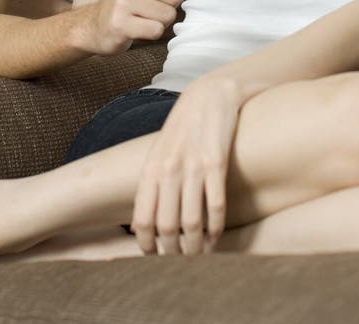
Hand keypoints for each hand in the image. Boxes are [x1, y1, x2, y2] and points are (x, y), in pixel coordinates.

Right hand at [74, 0, 201, 54]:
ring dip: (159, 22)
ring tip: (140, 19)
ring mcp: (122, 0)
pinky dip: (150, 34)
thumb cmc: (130, 1)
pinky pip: (156, 30)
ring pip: (168, 15)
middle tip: (147, 9)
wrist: (95, 25)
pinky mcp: (119, 23)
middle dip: (168, 8)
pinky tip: (135, 29)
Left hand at [131, 74, 240, 255]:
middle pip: (166, 226)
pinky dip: (215, 230)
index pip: (142, 218)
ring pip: (191, 222)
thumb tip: (143, 221)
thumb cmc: (184, 126)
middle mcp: (169, 169)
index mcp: (151, 168)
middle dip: (171, 252)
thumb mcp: (160, 150)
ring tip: (197, 257)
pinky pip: (215, 207)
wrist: (210, 95)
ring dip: (194, 247)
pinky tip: (215, 239)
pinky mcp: (216, 163)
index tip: (153, 257)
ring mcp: (193, 167)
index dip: (147, 244)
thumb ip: (153, 182)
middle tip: (177, 264)